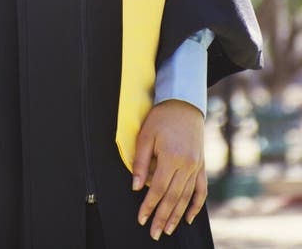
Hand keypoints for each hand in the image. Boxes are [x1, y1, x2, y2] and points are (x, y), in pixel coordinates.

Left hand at [132, 99, 206, 240]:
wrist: (184, 104)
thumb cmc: (161, 117)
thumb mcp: (146, 135)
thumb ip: (141, 162)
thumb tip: (136, 186)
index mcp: (172, 158)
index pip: (158, 189)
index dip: (149, 205)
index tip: (142, 219)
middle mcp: (187, 165)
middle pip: (173, 198)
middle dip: (162, 217)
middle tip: (154, 233)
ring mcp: (197, 166)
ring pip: (187, 197)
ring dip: (177, 215)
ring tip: (168, 229)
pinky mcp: (201, 165)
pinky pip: (201, 190)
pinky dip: (195, 205)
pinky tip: (188, 217)